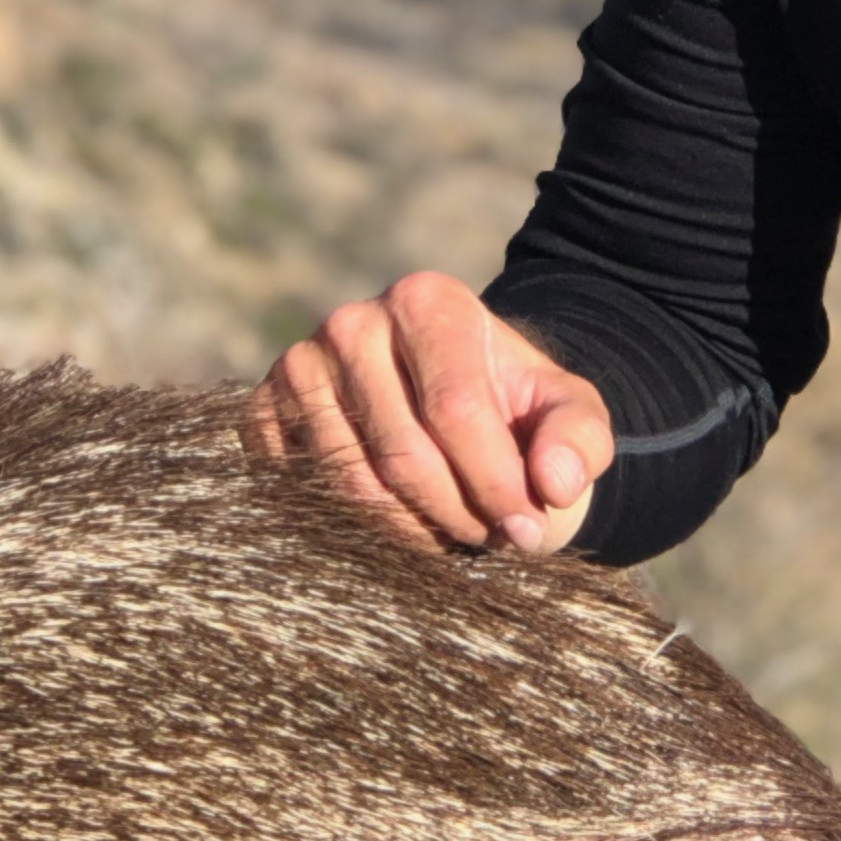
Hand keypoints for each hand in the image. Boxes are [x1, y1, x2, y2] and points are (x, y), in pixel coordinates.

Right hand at [245, 273, 611, 553]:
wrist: (444, 406)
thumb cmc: (510, 410)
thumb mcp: (566, 413)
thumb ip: (579, 441)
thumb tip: (553, 483)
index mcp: (426, 301)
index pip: (455, 410)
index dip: (495, 484)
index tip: (526, 531)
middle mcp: (351, 322)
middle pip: (402, 454)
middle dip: (457, 514)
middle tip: (490, 539)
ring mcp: (297, 367)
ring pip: (351, 484)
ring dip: (410, 532)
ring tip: (451, 532)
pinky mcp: (261, 413)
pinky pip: (302, 493)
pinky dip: (354, 528)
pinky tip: (396, 521)